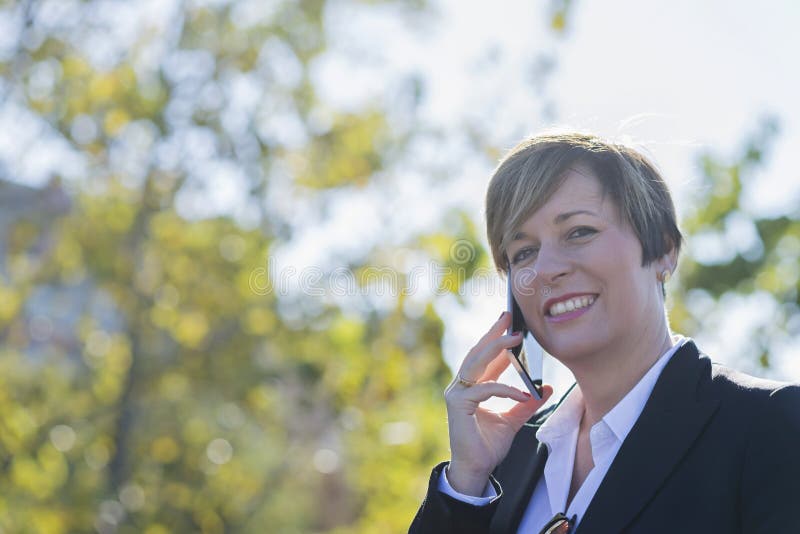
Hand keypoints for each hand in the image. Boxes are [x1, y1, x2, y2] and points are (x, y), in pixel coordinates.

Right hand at [444, 311, 552, 495]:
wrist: (476, 469)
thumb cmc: (488, 445)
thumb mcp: (513, 420)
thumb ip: (526, 403)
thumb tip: (546, 387)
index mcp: (473, 387)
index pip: (485, 357)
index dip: (497, 339)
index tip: (510, 323)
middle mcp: (462, 386)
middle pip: (477, 353)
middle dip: (494, 334)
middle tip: (508, 317)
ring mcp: (457, 393)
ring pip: (476, 363)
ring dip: (496, 348)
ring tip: (515, 338)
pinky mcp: (458, 404)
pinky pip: (485, 389)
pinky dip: (505, 389)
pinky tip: (522, 394)